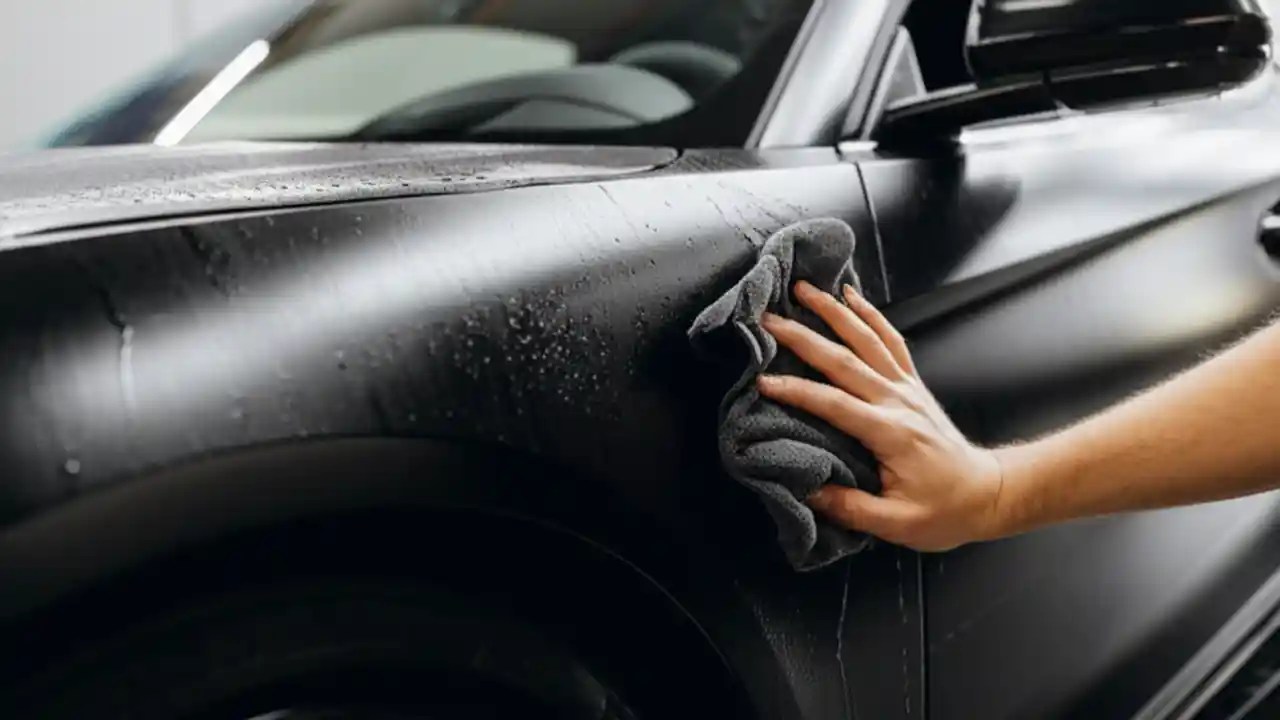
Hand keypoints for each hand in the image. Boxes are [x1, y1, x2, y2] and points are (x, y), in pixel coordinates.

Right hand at [757, 281, 1005, 551]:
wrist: (988, 494)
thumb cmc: (943, 511)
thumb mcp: (897, 524)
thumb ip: (850, 507)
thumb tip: (808, 489)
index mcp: (890, 433)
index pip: (834, 404)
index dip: (797, 391)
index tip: (763, 381)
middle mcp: (897, 401)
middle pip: (844, 361)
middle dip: (804, 337)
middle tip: (770, 320)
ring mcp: (906, 388)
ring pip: (866, 339)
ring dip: (834, 311)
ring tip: (804, 289)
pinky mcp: (913, 384)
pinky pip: (890, 340)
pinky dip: (871, 315)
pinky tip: (851, 296)